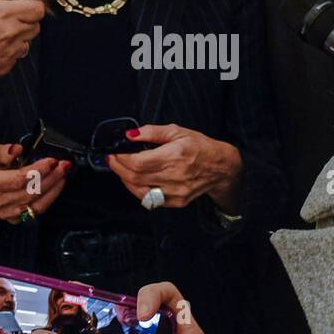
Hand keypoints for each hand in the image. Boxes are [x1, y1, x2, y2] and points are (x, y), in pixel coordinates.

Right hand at [0, 0, 43, 85]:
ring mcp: (8, 53)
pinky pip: (15, 58)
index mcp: (4, 14)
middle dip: (25, 22)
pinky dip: (7, 53)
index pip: (38, 10)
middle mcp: (10, 34)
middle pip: (35, 27)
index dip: (33, 6)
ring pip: (26, 43)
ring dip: (17, 39)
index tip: (26, 7)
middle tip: (8, 21)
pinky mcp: (4, 68)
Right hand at [0, 143, 70, 222]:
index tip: (52, 161)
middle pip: (31, 192)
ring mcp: (7, 213)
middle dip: (52, 177)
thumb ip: (4, 151)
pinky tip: (57, 185)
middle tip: (64, 165)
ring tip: (64, 174)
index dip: (38, 171)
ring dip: (54, 188)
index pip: (19, 179)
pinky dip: (50, 198)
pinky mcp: (15, 219)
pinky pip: (37, 211)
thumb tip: (18, 149)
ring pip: (37, 204)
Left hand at [107, 124, 242, 212]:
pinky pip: (149, 200)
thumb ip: (152, 132)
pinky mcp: (176, 202)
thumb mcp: (178, 131)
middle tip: (113, 160)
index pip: (139, 162)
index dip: (121, 159)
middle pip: (136, 177)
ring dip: (126, 180)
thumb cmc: (200, 147)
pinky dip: (138, 190)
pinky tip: (136, 181)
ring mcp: (175, 192)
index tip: (114, 153)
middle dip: (119, 168)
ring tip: (122, 170)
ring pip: (139, 191)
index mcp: (175, 155)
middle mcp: (174, 176)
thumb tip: (131, 134)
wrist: (220, 168)